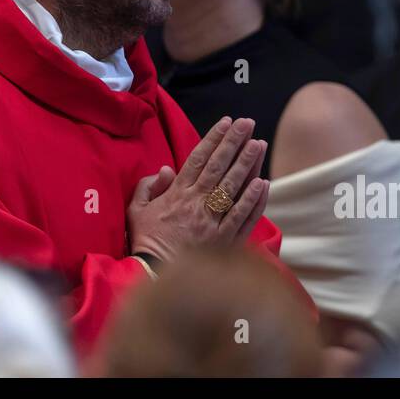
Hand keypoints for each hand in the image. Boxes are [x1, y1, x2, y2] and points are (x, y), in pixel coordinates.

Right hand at [126, 117, 268, 262]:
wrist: (155, 276)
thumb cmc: (146, 242)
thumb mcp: (136, 210)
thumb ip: (148, 186)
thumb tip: (166, 169)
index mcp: (176, 195)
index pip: (197, 159)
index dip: (213, 139)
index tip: (226, 122)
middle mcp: (197, 204)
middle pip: (219, 167)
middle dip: (234, 142)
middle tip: (248, 123)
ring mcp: (213, 222)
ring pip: (233, 188)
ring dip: (248, 165)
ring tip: (259, 144)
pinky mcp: (225, 241)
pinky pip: (243, 218)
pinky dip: (254, 201)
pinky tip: (263, 184)